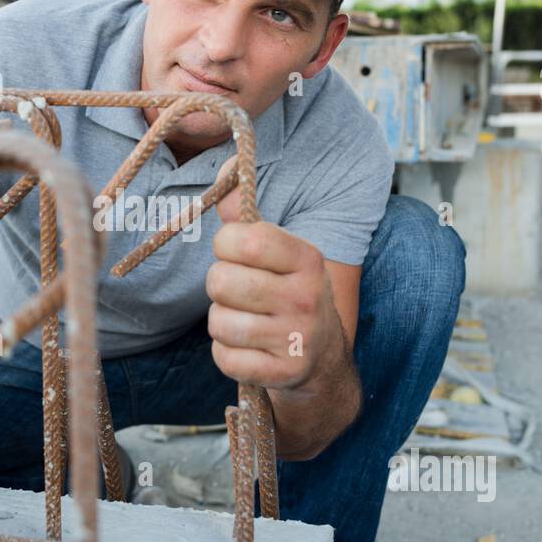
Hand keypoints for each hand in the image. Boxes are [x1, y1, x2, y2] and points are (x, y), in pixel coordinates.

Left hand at [205, 170, 330, 389]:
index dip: (224, 245)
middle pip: (221, 281)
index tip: (236, 254)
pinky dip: (227, 354)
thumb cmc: (289, 293)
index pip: (243, 238)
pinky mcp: (285, 373)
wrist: (322, 358)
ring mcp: (298, 337)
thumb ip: (246, 214)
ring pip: (219, 322)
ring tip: (244, 320)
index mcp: (307, 258)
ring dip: (221, 322)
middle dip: (219, 287)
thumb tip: (227, 168)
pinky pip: (224, 358)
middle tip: (239, 293)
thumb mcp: (280, 252)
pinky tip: (248, 348)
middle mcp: (307, 296)